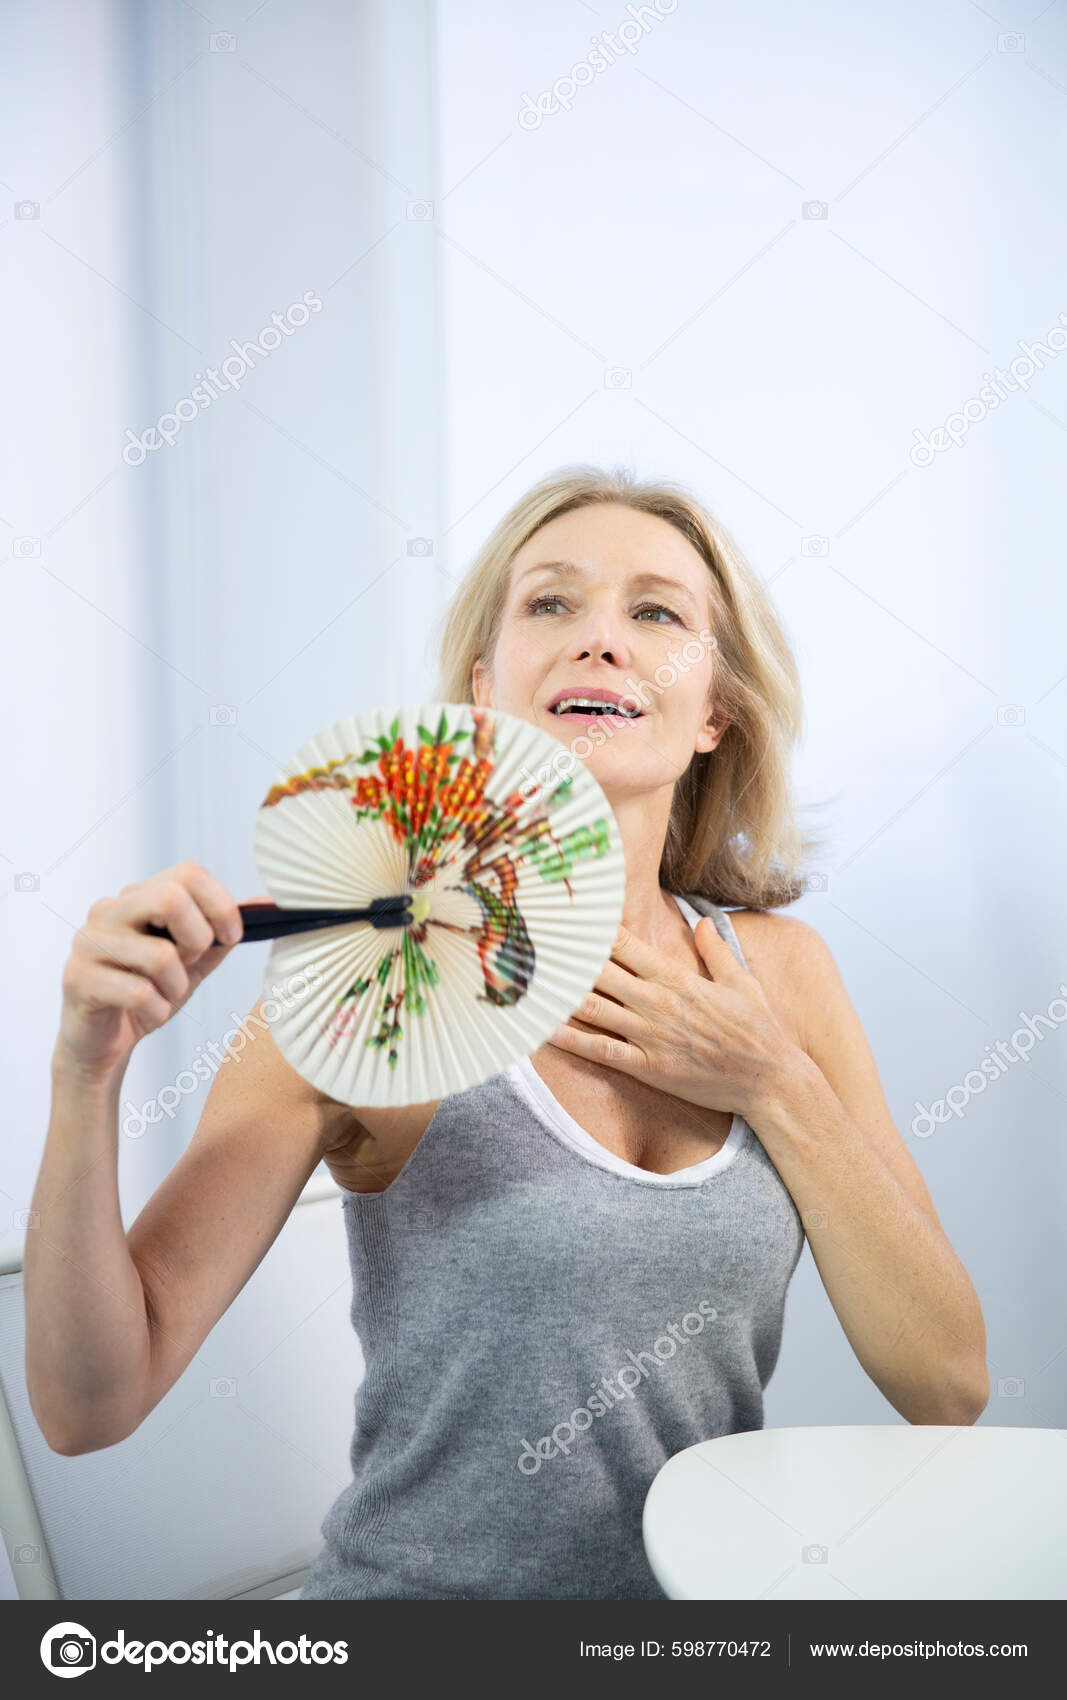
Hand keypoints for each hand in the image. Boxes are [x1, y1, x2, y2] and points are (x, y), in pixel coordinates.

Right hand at [55, 860, 244, 1081]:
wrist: (104, 1042)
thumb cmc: (149, 993)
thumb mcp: (194, 962)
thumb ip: (224, 933)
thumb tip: (269, 904)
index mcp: (138, 897)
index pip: (188, 873)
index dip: (220, 904)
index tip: (231, 936)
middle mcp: (108, 910)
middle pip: (171, 898)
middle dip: (198, 939)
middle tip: (191, 963)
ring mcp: (88, 942)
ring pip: (159, 954)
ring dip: (177, 986)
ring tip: (165, 995)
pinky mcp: (77, 979)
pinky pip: (139, 993)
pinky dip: (158, 1010)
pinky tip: (150, 1012)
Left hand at [548, 917, 802, 1120]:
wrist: (770, 1079)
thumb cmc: (758, 1029)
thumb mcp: (741, 982)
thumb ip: (715, 950)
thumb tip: (700, 922)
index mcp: (678, 978)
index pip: (625, 946)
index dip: (592, 932)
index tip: (566, 918)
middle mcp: (658, 1002)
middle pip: (599, 972)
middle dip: (566, 959)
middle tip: (532, 945)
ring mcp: (651, 1035)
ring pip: (593, 1008)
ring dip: (560, 995)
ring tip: (528, 981)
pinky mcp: (649, 1067)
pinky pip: (601, 1050)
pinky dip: (570, 1040)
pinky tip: (544, 1030)